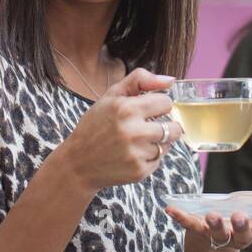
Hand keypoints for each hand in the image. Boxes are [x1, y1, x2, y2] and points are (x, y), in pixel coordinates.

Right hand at [59, 68, 181, 193]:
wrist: (78, 163)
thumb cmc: (95, 126)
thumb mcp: (111, 96)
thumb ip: (139, 80)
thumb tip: (171, 80)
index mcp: (126, 108)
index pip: (166, 103)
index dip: (158, 106)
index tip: (148, 110)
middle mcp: (134, 131)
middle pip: (173, 127)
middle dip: (164, 125)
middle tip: (146, 127)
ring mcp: (137, 153)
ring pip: (167, 144)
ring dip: (156, 142)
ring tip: (136, 141)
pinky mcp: (140, 171)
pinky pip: (159, 160)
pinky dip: (149, 157)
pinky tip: (132, 154)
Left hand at [165, 191, 251, 250]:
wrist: (215, 228)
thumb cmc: (246, 214)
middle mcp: (238, 235)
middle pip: (243, 234)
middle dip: (242, 226)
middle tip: (241, 218)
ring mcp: (217, 234)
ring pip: (217, 233)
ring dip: (215, 225)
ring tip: (212, 216)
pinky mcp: (197, 229)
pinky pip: (188, 224)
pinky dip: (180, 217)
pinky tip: (170, 209)